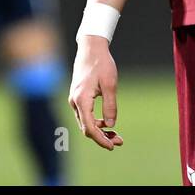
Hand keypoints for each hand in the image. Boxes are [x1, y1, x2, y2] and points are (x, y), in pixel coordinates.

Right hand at [68, 36, 123, 150]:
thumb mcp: (110, 85)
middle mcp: (75, 102)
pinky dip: (95, 122)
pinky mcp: (78, 97)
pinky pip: (85, 115)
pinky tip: (107, 123)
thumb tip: (111, 125)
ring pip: (85, 122)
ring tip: (116, 135)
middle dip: (102, 137)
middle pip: (86, 128)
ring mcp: (75, 100)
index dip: (100, 139)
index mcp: (82, 99)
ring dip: (99, 130)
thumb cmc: (102, 64)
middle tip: (119, 142)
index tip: (112, 146)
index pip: (89, 127)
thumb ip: (110, 106)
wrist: (91, 48)